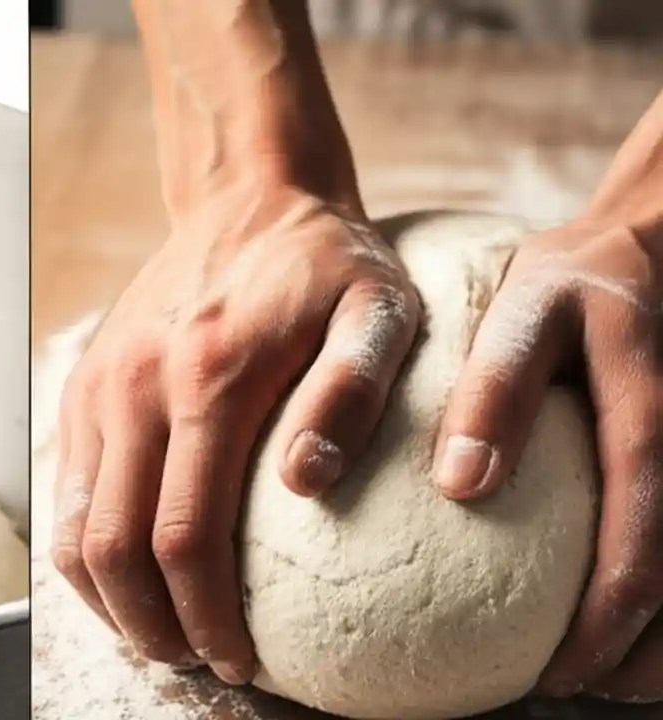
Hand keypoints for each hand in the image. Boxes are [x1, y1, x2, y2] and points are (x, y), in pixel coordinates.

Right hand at [50, 183, 419, 683]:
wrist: (246, 197)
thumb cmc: (325, 263)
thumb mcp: (378, 309)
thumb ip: (351, 392)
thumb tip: (308, 485)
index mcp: (205, 378)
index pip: (182, 534)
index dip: (205, 614)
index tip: (242, 659)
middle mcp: (132, 388)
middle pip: (110, 549)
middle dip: (149, 627)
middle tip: (198, 664)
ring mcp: (97, 389)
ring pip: (71, 530)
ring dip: (108, 601)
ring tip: (159, 635)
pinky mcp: (82, 388)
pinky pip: (65, 492)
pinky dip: (88, 551)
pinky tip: (131, 575)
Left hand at [432, 218, 662, 700]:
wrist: (650, 239)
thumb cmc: (576, 279)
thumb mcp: (528, 308)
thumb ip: (497, 389)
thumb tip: (461, 485)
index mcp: (653, 424)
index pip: (643, 550)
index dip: (606, 628)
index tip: (558, 676)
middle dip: (643, 658)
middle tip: (581, 688)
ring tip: (607, 675)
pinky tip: (629, 617)